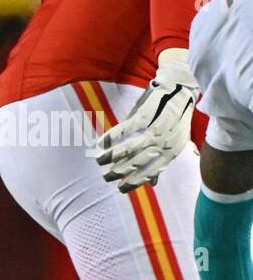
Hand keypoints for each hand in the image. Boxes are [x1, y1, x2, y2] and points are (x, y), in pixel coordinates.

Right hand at [95, 48, 196, 190]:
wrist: (181, 91)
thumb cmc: (176, 119)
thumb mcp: (175, 143)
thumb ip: (161, 162)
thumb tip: (152, 184)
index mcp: (171, 151)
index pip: (151, 172)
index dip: (134, 182)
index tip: (120, 189)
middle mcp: (163, 142)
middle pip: (137, 162)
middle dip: (119, 172)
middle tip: (106, 177)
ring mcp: (153, 129)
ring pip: (129, 148)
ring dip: (111, 157)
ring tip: (99, 162)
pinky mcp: (144, 116)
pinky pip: (124, 130)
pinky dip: (110, 138)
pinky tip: (99, 144)